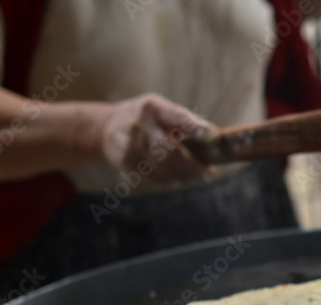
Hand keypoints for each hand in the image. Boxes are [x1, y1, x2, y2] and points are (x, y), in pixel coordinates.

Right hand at [99, 94, 217, 184]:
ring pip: (163, 169)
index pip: (177, 117)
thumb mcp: (162, 110)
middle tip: (209, 173)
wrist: (106, 128)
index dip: (196, 128)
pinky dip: (171, 181)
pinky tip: (180, 179)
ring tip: (198, 176)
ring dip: (185, 176)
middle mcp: (139, 124)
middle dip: (193, 166)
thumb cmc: (147, 119)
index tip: (215, 138)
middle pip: (169, 151)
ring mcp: (129, 144)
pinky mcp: (125, 162)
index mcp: (153, 107)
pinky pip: (154, 177)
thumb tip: (215, 141)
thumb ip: (186, 123)